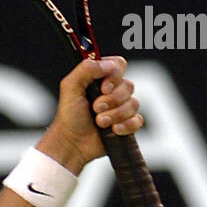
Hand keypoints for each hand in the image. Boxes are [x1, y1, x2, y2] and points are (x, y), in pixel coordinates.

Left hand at [40, 56, 140, 171]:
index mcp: (100, 78)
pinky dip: (125, 126)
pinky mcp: (127, 123)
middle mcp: (113, 90)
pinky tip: (113, 130)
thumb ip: (86, 69)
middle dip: (111, 100)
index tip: (103, 88)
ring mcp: (121, 107)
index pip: (118, 65)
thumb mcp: (70, 87)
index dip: (114, 75)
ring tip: (100, 122)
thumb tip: (107, 64)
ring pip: (133, 104)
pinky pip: (138, 120)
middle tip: (95, 108)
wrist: (72, 142)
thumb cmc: (69, 115)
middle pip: (128, 85)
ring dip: (115, 115)